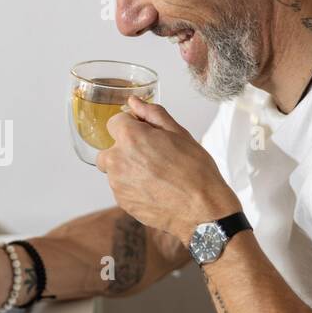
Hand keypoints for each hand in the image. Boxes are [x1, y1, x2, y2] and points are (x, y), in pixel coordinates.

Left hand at [96, 97, 240, 240]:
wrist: (202, 210)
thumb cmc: (195, 171)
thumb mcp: (179, 133)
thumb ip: (152, 114)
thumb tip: (134, 102)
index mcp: (130, 138)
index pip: (114, 122)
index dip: (131, 126)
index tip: (145, 134)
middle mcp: (117, 160)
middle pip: (108, 149)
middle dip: (124, 150)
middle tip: (152, 157)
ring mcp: (117, 184)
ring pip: (114, 170)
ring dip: (128, 169)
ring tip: (157, 175)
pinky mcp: (122, 202)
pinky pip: (121, 188)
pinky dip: (133, 187)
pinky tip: (155, 189)